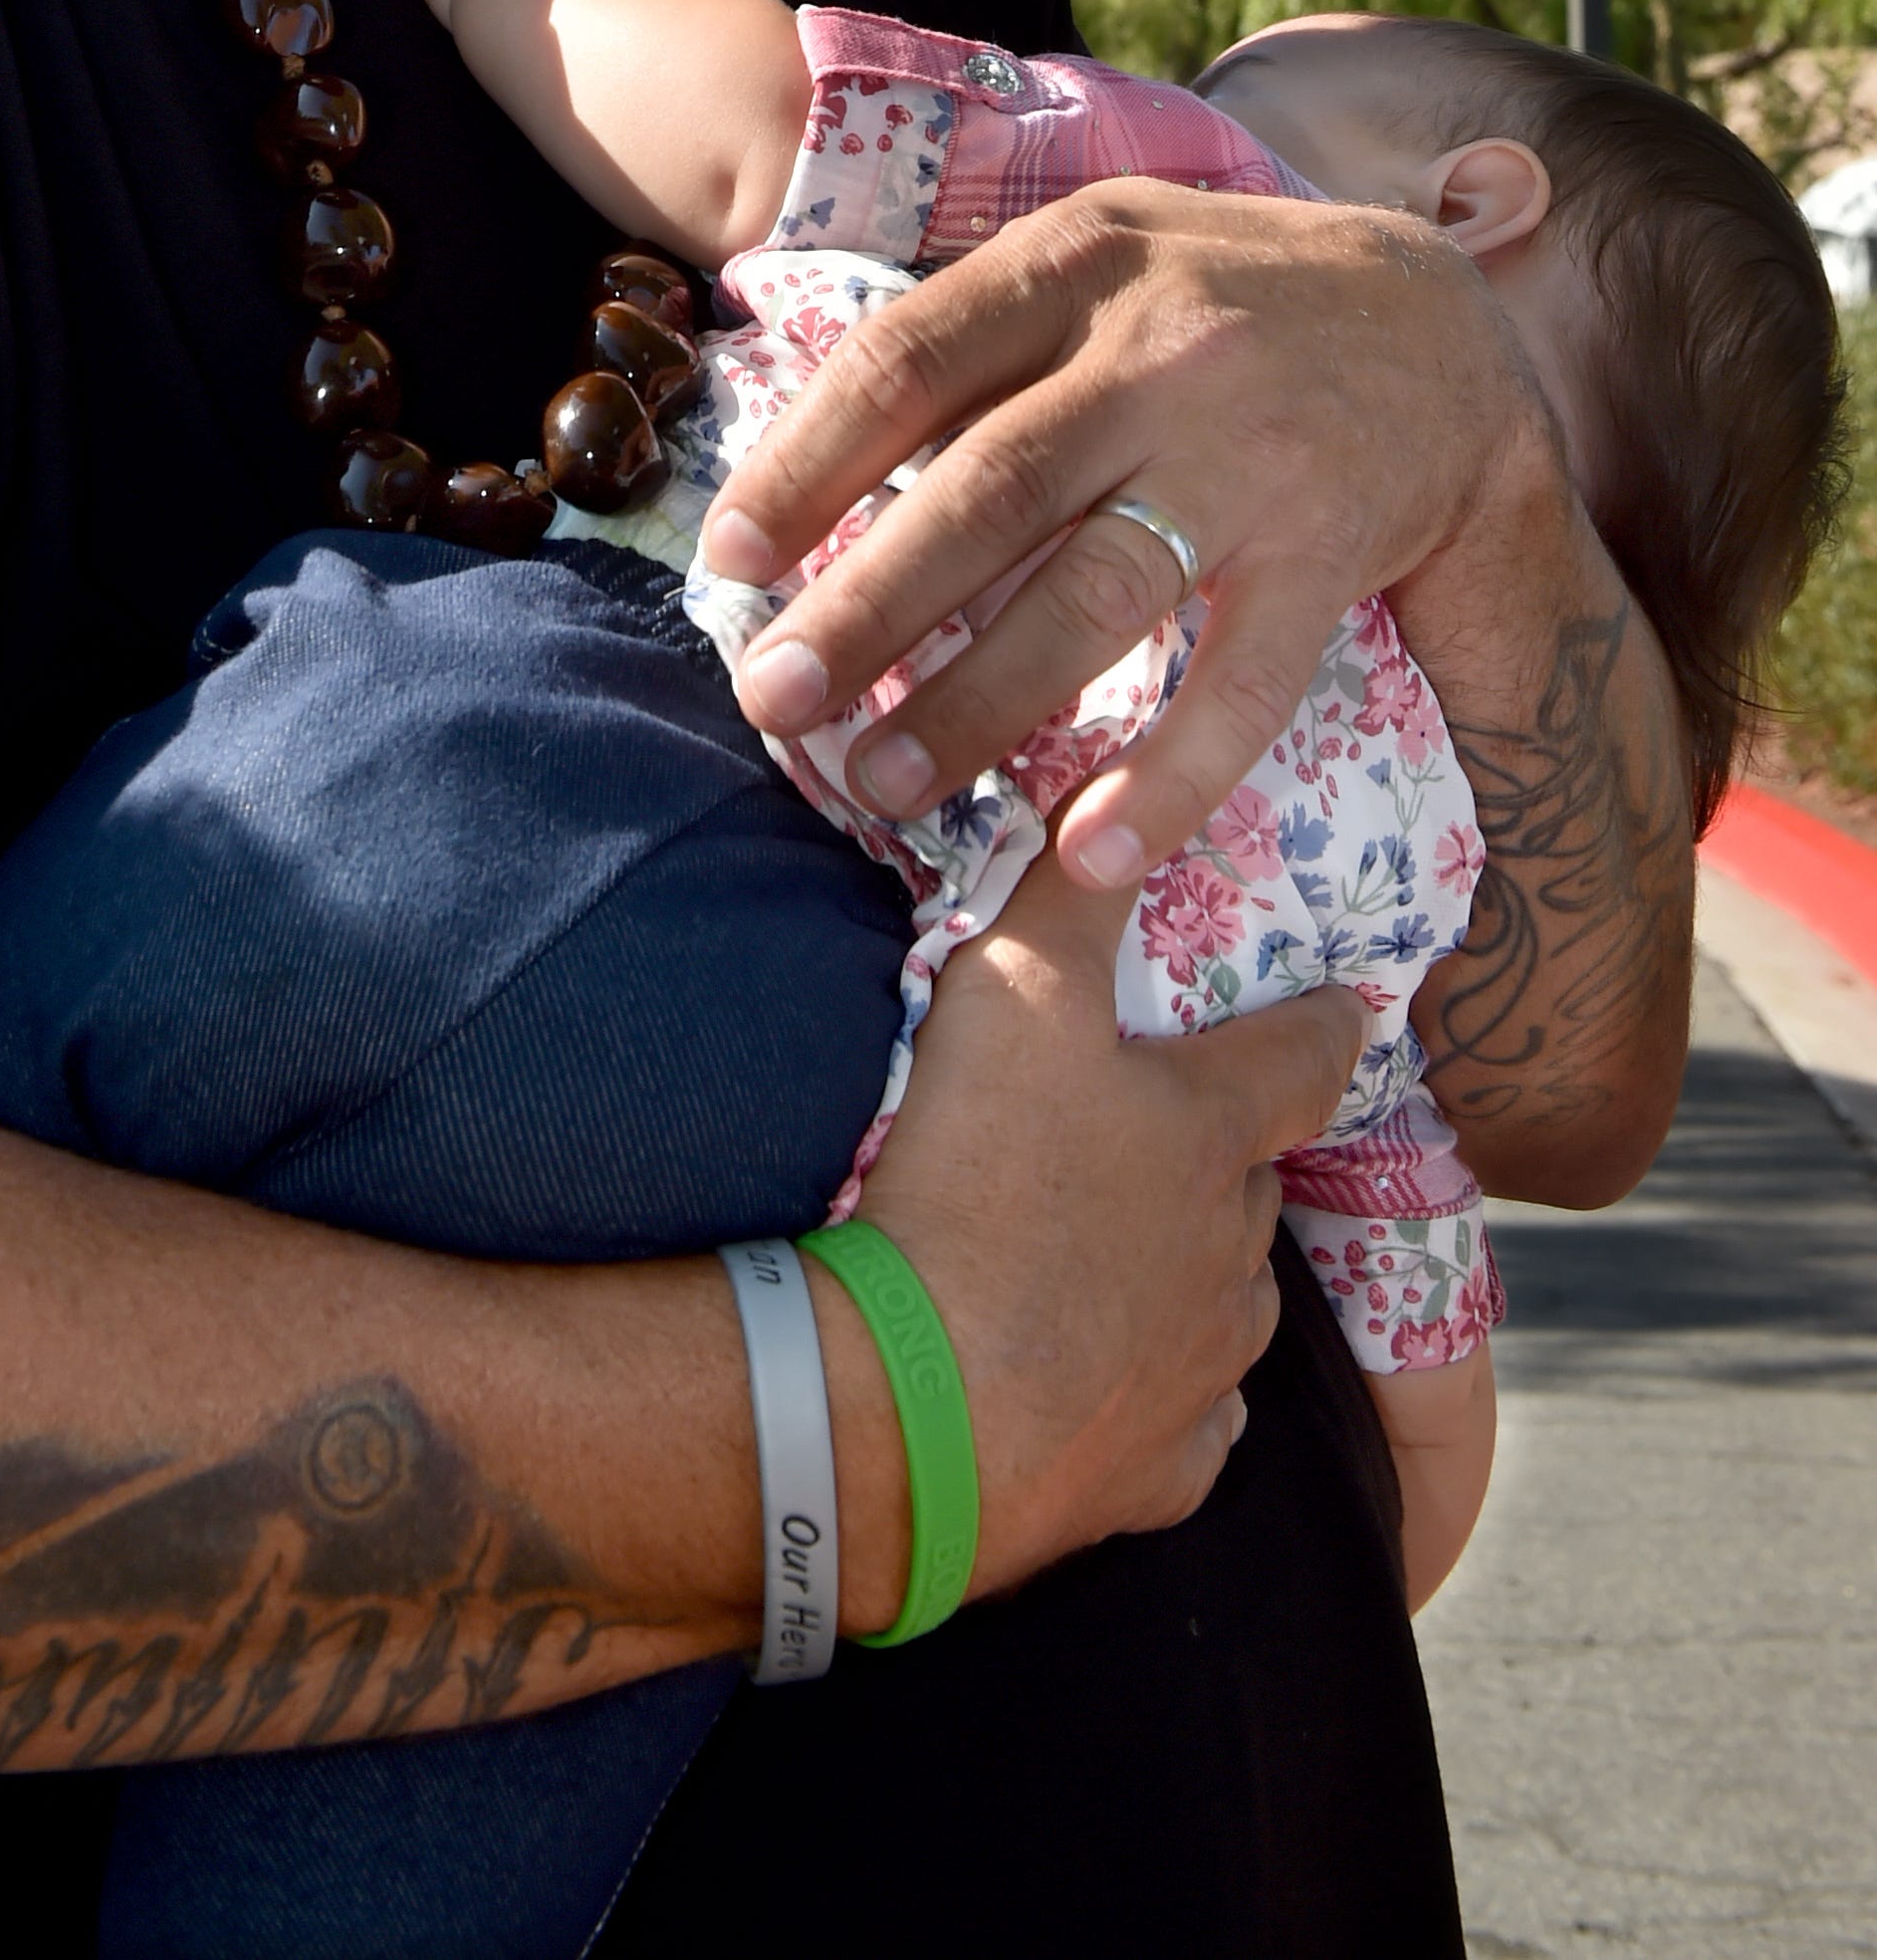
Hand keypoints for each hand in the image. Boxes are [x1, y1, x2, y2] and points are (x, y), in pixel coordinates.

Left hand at [694, 178, 1565, 889]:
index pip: (912, 360)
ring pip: (1096, 592)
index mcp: (1077, 261)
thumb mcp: (1099, 257)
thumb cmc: (1216, 298)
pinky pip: (1244, 683)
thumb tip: (812, 460)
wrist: (1442, 322)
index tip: (728, 558)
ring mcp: (1251, 453)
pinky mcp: (1331, 548)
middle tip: (773, 700)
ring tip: (880, 784)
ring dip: (980, 702)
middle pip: (990, 489)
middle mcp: (1160, 349)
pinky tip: (1087, 853)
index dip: (809, 462)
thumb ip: (980, 338)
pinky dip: (1167, 777)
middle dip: (868, 606)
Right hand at [832, 838, 1363, 1604]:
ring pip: (1228, 1299)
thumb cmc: (977, 1177)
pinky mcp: (1165, 1472)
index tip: (1344, 1005)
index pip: (1308, 1057)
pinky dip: (1163, 1394)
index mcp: (1213, 1132)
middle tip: (1149, 1132)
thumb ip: (1071, 889)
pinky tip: (1111, 1380)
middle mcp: (1235, 1247)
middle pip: (1253, 1181)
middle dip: (1219, 1154)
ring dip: (1191, 1270)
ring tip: (1113, 1254)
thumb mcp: (1011, 992)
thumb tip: (1117, 790)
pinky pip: (1191, 1421)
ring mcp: (1208, 1367)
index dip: (1326, 1022)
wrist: (917, 1405)